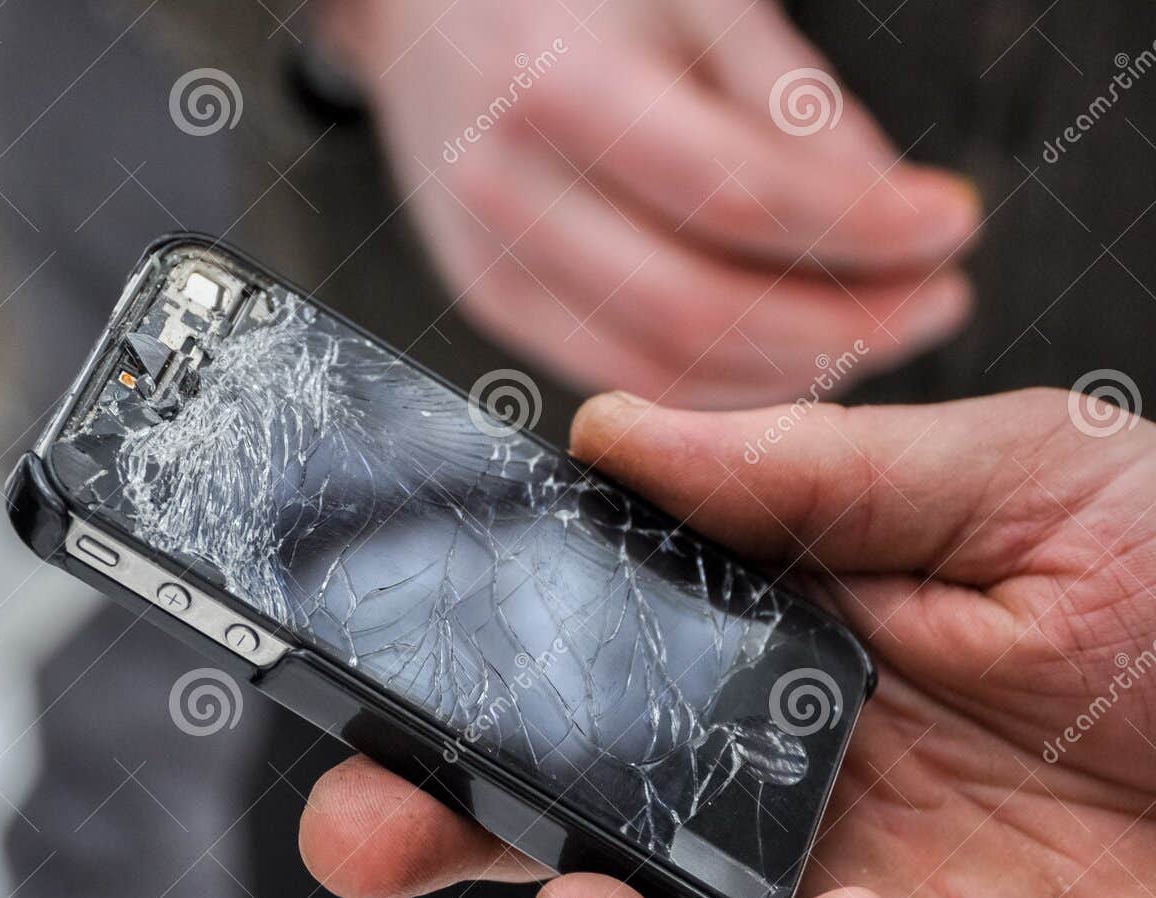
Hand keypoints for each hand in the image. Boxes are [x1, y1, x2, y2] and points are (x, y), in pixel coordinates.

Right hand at [297, 386, 1155, 897]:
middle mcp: (780, 789)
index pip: (584, 668)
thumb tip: (615, 434)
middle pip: (563, 827)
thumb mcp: (1010, 485)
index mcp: (775, 651)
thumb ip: (805, 473)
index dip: (470, 680)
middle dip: (441, 834)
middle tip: (370, 825)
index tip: (382, 671)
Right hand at [321, 0, 979, 406]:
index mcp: (560, 89)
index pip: (739, 198)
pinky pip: (628, 377)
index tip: (950, 226)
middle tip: (936, 303)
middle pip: (700, 312)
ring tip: (876, 328)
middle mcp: (510, 194)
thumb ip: (795, 110)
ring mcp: (494, 265)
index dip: (863, 231)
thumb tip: (893, 222)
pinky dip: (725, 382)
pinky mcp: (496, 306)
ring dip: (792, 372)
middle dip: (843, 326)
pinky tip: (788, 349)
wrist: (426, 16)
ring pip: (665, 371)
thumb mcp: (696, 1)